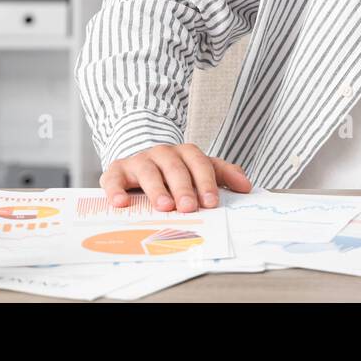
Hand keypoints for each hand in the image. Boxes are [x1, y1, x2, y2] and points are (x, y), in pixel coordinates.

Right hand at [100, 143, 252, 212]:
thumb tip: (246, 186)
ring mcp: (139, 161)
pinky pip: (114, 178)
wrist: (139, 160)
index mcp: (185, 153)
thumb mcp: (199, 169)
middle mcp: (163, 153)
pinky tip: (122, 203)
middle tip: (189, 207)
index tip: (211, 202)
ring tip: (164, 206)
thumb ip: (223, 174)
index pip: (199, 164)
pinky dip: (116, 190)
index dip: (206, 182)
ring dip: (157, 189)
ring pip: (148, 171)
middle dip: (183, 187)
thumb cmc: (173, 171)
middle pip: (175, 167)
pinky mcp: (117, 170)